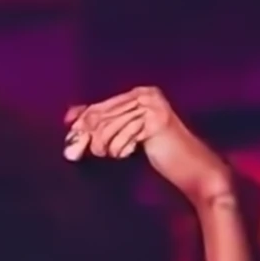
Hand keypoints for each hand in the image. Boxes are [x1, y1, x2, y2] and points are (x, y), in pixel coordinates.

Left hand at [63, 87, 231, 204]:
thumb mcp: (125, 136)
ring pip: (108, 128)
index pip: (98, 106)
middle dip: (86, 137)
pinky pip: (123, 137)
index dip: (80, 124)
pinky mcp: (156, 120)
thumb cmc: (159, 153)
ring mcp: (152, 105)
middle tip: (76, 154)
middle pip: (100, 116)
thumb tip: (69, 116)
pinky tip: (130, 153)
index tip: (68, 138)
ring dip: (107, 147)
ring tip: (117, 154)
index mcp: (137, 93)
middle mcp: (145, 94)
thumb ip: (102, 124)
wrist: (191, 166)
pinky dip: (121, 150)